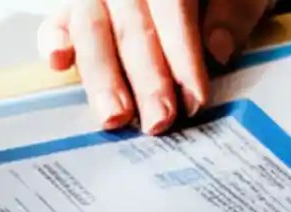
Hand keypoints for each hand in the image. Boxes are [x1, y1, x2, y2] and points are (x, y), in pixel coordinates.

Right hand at [38, 0, 271, 133]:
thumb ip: (236, 11)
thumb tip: (218, 49)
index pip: (172, 9)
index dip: (182, 55)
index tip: (195, 98)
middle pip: (131, 27)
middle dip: (145, 79)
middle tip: (158, 122)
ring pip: (91, 27)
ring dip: (102, 76)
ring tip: (114, 117)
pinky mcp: (75, 5)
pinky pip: (58, 18)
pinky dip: (53, 38)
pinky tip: (57, 62)